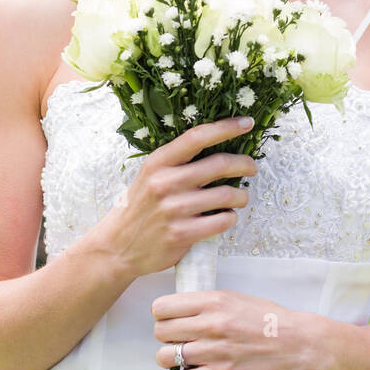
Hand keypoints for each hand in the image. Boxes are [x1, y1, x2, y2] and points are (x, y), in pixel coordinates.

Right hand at [95, 116, 257, 279]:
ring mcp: (174, 210)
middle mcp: (165, 183)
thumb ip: (179, 160)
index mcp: (158, 163)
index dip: (226, 128)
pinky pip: (222, 221)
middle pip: (219, 164)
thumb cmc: (141, 206)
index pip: (197, 137)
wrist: (118, 247)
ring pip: (226, 195)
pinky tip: (226, 216)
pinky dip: (231, 218)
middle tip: (252, 167)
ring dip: (241, 196)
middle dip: (245, 163)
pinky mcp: (182, 234)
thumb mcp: (151, 175)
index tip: (247, 123)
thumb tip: (220, 143)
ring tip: (240, 197)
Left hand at [152, 289, 316, 369]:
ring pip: (166, 357)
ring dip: (174, 356)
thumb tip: (182, 307)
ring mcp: (214, 352)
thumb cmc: (270, 320)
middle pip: (160, 331)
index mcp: (215, 301)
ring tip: (188, 354)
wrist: (295, 343)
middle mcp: (211, 325)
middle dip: (167, 335)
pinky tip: (199, 366)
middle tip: (179, 336)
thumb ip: (208, 302)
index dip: (163, 313)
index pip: (162, 306)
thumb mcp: (237, 298)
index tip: (169, 316)